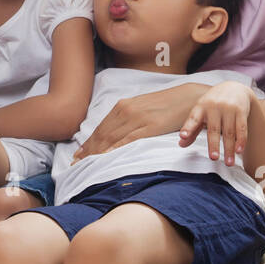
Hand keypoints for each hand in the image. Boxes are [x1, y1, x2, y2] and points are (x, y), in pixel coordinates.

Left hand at [70, 82, 204, 163]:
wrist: (189, 98)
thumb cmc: (167, 105)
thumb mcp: (143, 108)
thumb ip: (129, 119)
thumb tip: (117, 133)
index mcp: (123, 106)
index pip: (101, 128)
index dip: (88, 143)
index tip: (78, 155)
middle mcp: (126, 110)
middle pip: (102, 135)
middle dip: (88, 151)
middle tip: (75, 165)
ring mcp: (137, 118)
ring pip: (111, 139)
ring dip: (96, 153)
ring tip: (86, 165)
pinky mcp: (149, 127)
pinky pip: (127, 140)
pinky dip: (114, 150)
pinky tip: (105, 158)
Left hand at [178, 80, 254, 164]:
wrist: (235, 87)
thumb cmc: (213, 103)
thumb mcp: (201, 111)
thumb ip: (192, 128)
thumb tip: (181, 144)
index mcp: (201, 107)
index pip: (193, 118)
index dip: (188, 127)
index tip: (183, 136)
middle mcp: (214, 107)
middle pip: (213, 129)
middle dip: (213, 144)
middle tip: (213, 158)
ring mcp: (228, 108)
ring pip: (229, 132)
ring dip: (229, 149)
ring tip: (228, 163)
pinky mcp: (241, 111)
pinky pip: (241, 128)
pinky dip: (241, 140)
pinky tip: (239, 151)